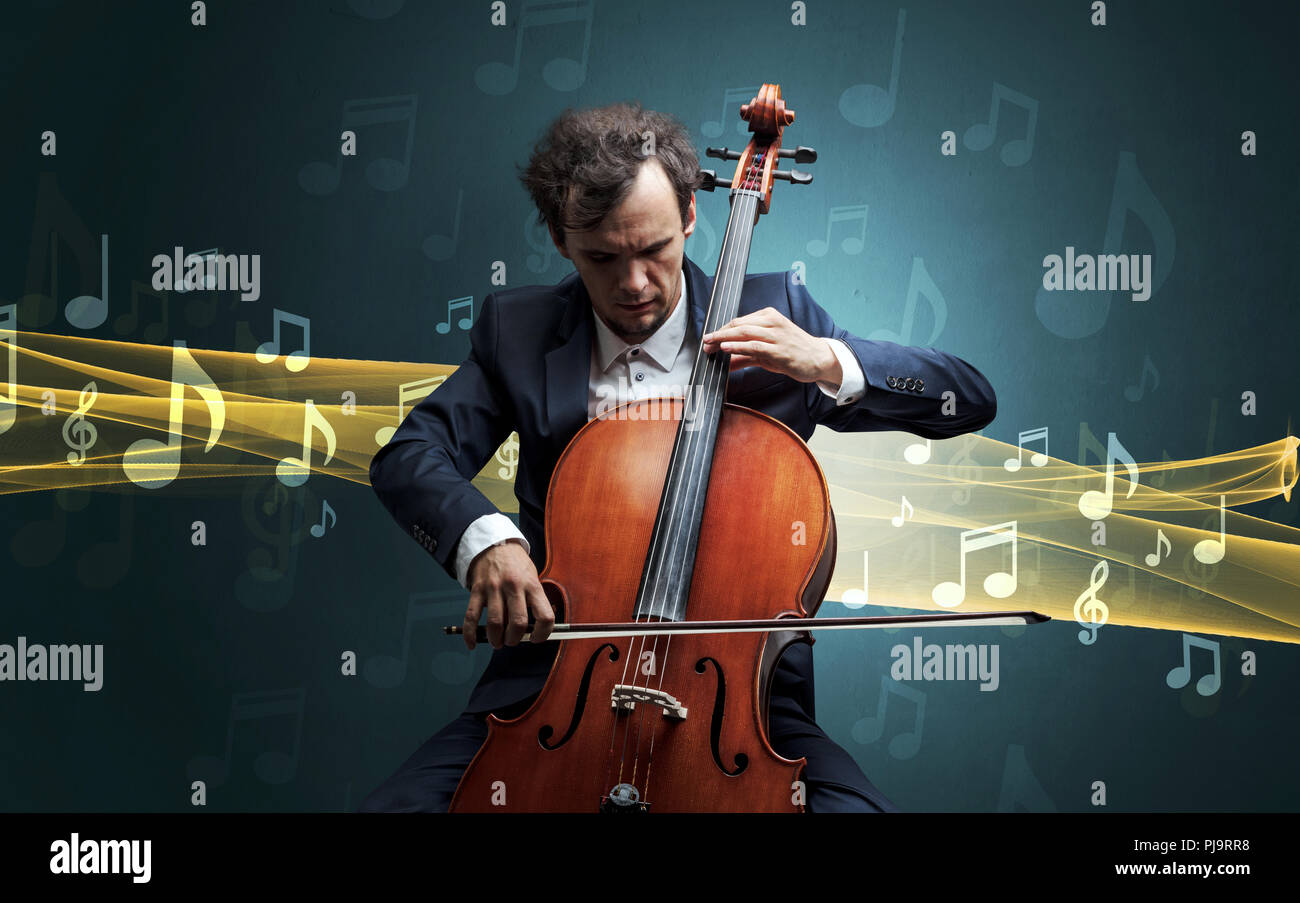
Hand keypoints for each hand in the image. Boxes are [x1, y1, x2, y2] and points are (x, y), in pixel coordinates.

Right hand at [464, 540, 554, 648]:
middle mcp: (514, 586)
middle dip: (515, 639)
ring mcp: (494, 588)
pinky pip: (472, 616)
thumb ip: (534, 601)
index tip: (536, 638)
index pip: (545, 616)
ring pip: (495, 623)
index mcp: (532, 585)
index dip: (543, 634)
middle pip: (518, 623)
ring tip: (497, 642)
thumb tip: (532, 630)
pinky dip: (470, 634)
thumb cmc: (517, 566)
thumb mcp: (533, 578)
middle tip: (512, 641)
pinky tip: (472, 643)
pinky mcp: (477, 590)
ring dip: (496, 639)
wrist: (495, 544)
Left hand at [701, 307, 841, 385]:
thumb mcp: (767, 352)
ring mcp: (776, 335)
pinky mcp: (779, 350)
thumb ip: (745, 356)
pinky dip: (738, 346)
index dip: (721, 329)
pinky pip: (754, 345)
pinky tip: (726, 348)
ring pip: (744, 332)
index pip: (739, 320)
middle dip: (718, 333)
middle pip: (738, 324)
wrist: (819, 358)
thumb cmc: (793, 352)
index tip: (709, 339)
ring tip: (710, 345)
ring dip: (724, 339)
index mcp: (769, 316)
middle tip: (705, 342)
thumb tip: (726, 362)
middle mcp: (772, 322)